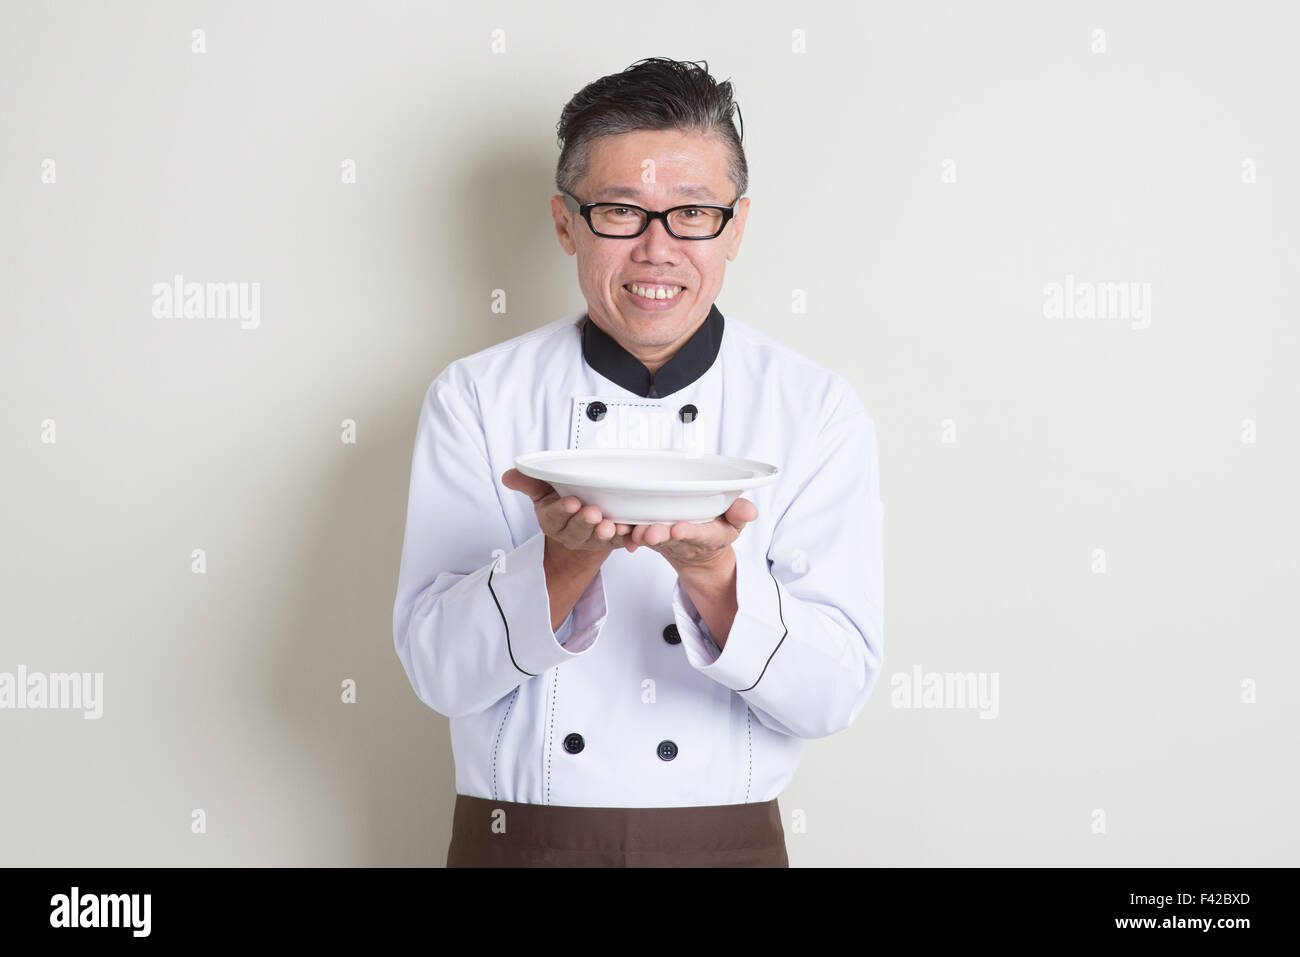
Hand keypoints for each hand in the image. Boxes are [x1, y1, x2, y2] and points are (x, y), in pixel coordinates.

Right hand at [501, 468, 632, 559]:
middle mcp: (572, 534)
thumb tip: (508, 475)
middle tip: (593, 512)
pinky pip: (620, 542)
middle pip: (577, 531)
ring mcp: (592, 540)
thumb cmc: (561, 501)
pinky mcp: (612, 543)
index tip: (572, 502)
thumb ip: (529, 482)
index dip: (563, 510)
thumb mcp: (543, 491)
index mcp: (553, 521)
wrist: (581, 524)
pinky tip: (631, 533)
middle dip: (585, 522)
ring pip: (599, 539)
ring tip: (611, 525)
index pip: (555, 517)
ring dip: (606, 533)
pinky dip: (627, 539)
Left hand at [623, 497, 757, 570]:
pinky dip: (626, 535)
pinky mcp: (649, 537)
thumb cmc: (717, 529)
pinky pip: (636, 537)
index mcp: (707, 536)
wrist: (698, 554)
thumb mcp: (735, 524)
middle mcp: (684, 539)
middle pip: (671, 538)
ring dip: (641, 535)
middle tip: (651, 531)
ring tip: (634, 531)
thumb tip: (750, 510)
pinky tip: (616, 529)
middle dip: (660, 534)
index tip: (680, 528)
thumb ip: (740, 514)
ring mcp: (665, 540)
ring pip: (651, 538)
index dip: (690, 532)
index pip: (700, 534)